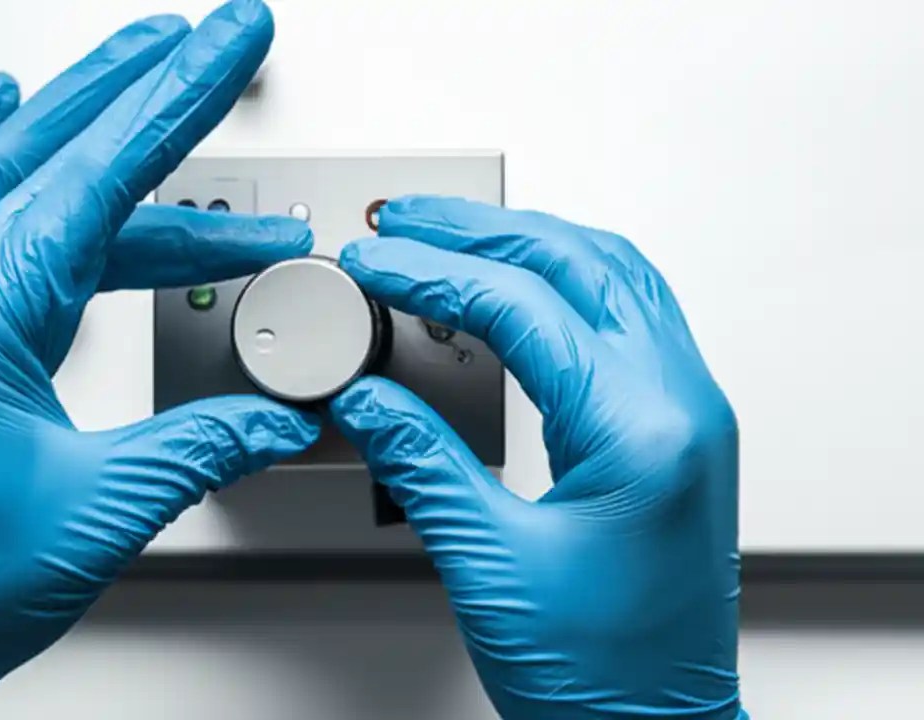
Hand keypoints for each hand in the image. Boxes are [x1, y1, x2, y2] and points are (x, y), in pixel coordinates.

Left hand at [0, 3, 317, 716]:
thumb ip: (202, 445)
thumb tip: (279, 412)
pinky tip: (2, 105)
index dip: (177, 104)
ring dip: (107, 130)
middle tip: (212, 37)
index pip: (99, 178)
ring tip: (179, 93)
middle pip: (58, 148)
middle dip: (146, 85)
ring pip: (29, 176)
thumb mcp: (99, 511)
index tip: (226, 44)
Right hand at [330, 197, 746, 718]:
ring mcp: (688, 414)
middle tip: (402, 218)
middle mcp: (681, 408)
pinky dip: (564, 280)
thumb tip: (363, 395)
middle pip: (578, 263)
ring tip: (450, 232)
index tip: (371, 259)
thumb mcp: (488, 563)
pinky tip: (517, 284)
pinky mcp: (676, 430)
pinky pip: (628, 315)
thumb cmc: (601, 676)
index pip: (522, 307)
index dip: (431, 272)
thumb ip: (420, 461)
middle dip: (480, 229)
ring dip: (528, 240)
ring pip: (612, 275)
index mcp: (642, 433)